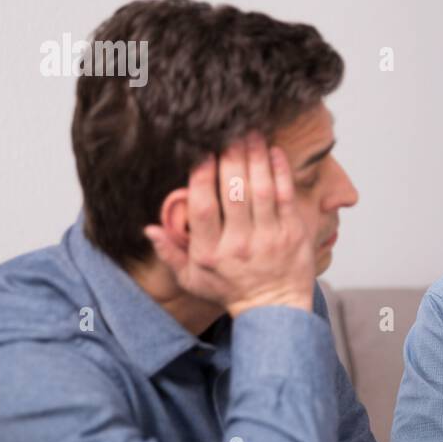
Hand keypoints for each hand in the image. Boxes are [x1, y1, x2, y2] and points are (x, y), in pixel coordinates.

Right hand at [144, 133, 318, 317]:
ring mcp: (269, 238)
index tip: (201, 152)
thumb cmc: (230, 290)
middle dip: (231, 158)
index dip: (201, 177)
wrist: (274, 309)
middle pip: (233, 193)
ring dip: (255, 158)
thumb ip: (170, 253)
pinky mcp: (293, 234)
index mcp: (210, 252)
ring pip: (261, 190)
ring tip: (251, 133)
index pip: (203, 208)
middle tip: (229, 132)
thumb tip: (149, 227)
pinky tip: (274, 151)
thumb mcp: (192, 279)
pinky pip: (286, 197)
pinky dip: (281, 172)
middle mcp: (239, 244)